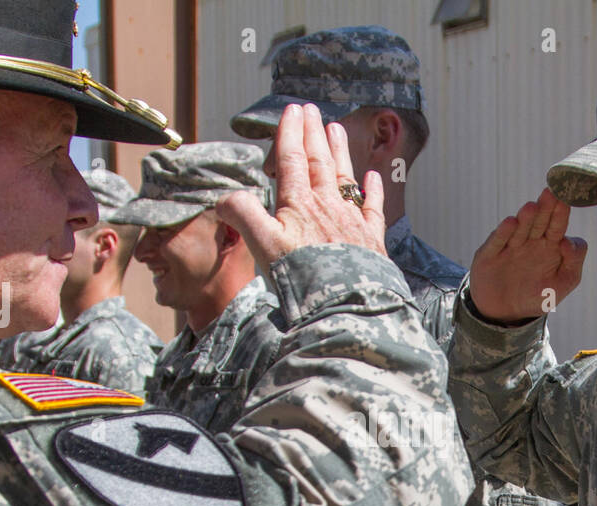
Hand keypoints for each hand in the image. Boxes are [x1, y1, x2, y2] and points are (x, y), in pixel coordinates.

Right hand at [215, 103, 386, 272]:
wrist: (342, 304)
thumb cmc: (300, 277)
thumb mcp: (261, 245)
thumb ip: (242, 214)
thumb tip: (223, 198)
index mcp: (299, 204)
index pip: (292, 160)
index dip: (290, 134)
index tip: (291, 111)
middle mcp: (327, 206)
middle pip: (319, 162)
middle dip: (314, 134)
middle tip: (311, 110)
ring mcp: (351, 221)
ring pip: (345, 177)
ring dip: (340, 152)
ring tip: (337, 128)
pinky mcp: (371, 240)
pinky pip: (372, 208)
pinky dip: (372, 190)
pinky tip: (372, 178)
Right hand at [467, 187, 586, 321]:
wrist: (507, 313)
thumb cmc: (538, 296)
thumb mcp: (563, 284)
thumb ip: (573, 263)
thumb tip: (569, 242)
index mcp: (550, 245)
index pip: (557, 225)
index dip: (561, 214)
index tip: (565, 203)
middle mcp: (530, 241)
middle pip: (539, 222)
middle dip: (545, 208)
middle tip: (551, 193)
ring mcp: (509, 246)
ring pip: (519, 229)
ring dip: (526, 218)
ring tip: (532, 207)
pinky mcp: (489, 255)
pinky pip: (497, 243)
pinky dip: (503, 233)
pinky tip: (510, 223)